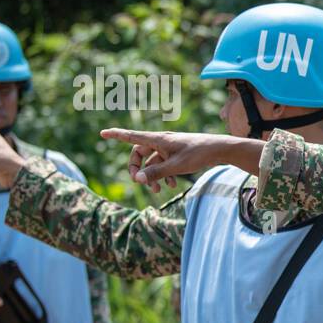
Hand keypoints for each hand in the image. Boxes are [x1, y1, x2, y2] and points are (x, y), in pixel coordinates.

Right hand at [99, 128, 260, 190]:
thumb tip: (137, 180)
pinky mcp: (177, 154)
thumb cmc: (198, 154)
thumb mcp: (176, 166)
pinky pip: (164, 163)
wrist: (220, 150)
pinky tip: (172, 185)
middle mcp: (161, 141)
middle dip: (138, 169)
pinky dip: (164, 174)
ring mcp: (169, 147)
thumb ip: (156, 173)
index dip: (116, 135)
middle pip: (139, 153)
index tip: (102, 133)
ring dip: (152, 176)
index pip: (132, 136)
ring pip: (152, 161)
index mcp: (158, 139)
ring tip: (159, 190)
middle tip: (140, 183)